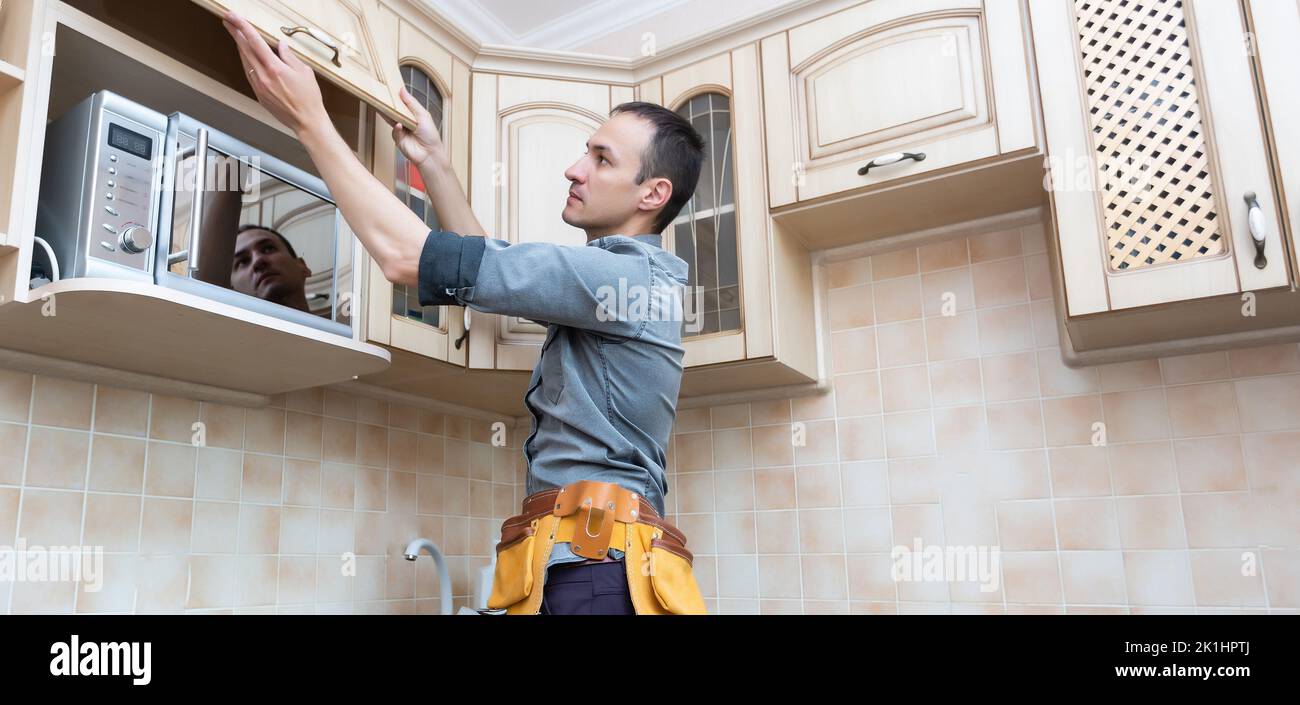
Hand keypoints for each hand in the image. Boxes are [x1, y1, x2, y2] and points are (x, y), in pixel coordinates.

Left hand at [223, 11, 328, 135]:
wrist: (306, 122)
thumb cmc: (309, 98)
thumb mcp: (304, 71)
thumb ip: (289, 57)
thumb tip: (280, 46)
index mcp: (275, 68)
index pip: (254, 41)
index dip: (242, 27)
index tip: (233, 17)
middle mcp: (263, 76)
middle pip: (245, 49)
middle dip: (235, 33)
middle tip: (228, 22)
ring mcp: (259, 86)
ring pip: (245, 61)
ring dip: (240, 47)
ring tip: (236, 36)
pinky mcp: (259, 94)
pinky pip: (249, 73)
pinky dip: (246, 62)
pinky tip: (246, 57)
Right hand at [385, 87, 447, 169]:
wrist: (429, 153)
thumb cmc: (430, 135)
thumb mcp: (422, 114)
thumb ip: (411, 102)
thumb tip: (402, 89)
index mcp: (413, 114)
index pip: (402, 103)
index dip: (396, 97)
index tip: (388, 88)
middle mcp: (405, 121)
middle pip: (394, 110)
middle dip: (389, 104)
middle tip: (382, 96)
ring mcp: (400, 130)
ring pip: (391, 119)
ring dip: (388, 114)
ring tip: (384, 106)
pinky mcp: (397, 139)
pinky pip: (393, 131)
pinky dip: (396, 128)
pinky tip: (399, 126)